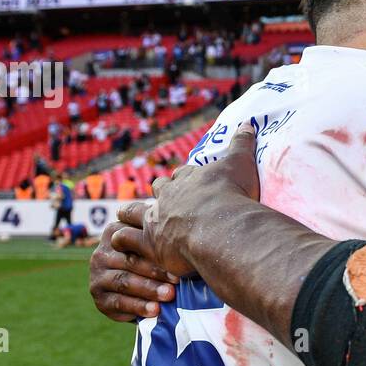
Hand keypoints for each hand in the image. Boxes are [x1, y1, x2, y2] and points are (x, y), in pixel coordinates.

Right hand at [89, 217, 178, 320]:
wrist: (142, 292)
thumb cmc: (155, 261)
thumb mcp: (154, 243)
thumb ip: (159, 231)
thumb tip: (178, 215)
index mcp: (115, 233)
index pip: (134, 240)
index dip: (157, 250)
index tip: (179, 261)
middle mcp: (101, 253)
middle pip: (130, 262)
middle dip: (155, 273)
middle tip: (176, 282)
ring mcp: (97, 275)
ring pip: (124, 282)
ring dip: (148, 290)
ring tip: (169, 296)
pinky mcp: (98, 297)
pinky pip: (118, 302)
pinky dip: (138, 307)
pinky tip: (154, 310)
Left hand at [121, 124, 260, 277]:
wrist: (219, 225)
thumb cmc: (231, 193)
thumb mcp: (240, 162)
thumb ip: (242, 143)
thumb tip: (248, 122)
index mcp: (190, 179)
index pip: (183, 175)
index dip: (184, 177)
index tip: (185, 179)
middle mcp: (170, 197)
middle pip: (159, 189)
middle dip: (159, 191)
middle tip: (160, 198)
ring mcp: (157, 219)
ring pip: (134, 211)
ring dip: (129, 212)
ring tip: (123, 215)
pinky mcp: (149, 243)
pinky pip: (126, 238)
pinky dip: (121, 238)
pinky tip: (116, 239)